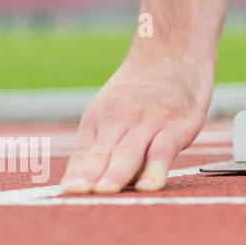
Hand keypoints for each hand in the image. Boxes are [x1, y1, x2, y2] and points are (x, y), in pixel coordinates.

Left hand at [61, 57, 210, 193]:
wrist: (173, 50)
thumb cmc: (142, 89)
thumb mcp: (111, 110)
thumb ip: (98, 148)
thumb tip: (78, 184)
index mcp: (99, 121)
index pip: (85, 155)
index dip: (77, 174)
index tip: (68, 192)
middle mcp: (121, 123)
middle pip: (103, 154)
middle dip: (91, 175)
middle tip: (78, 194)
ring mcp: (149, 124)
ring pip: (129, 153)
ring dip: (117, 173)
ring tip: (105, 192)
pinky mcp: (178, 127)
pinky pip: (163, 151)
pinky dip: (155, 169)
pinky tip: (148, 185)